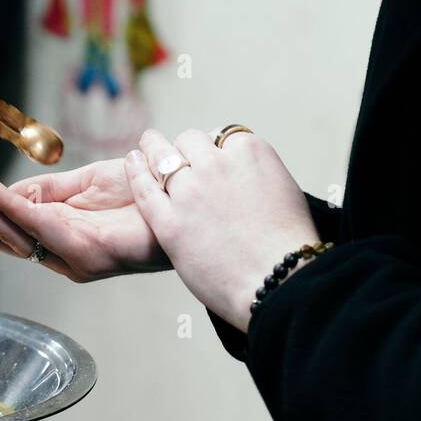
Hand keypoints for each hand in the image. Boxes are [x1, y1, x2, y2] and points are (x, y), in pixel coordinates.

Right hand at [0, 147, 172, 281]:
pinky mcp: (85, 251)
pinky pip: (36, 227)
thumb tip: (8, 189)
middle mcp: (57, 253)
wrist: (190, 198)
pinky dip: (7, 206)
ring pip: (7, 231)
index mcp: (55, 236)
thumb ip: (49, 189)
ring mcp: (69, 256)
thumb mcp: (88, 182)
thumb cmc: (146, 195)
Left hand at [125, 129, 321, 332]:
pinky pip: (144, 188)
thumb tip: (244, 174)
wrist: (278, 282)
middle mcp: (217, 164)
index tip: (212, 161)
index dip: (215, 150)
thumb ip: (257, 174)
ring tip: (147, 145)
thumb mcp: (284, 191)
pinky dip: (136, 171)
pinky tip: (132, 161)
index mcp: (249, 151)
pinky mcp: (170, 222)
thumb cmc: (287, 245)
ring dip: (154, 148)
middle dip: (185, 149)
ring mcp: (191, 192)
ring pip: (163, 156)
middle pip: (190, 141)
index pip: (221, 137)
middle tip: (178, 156)